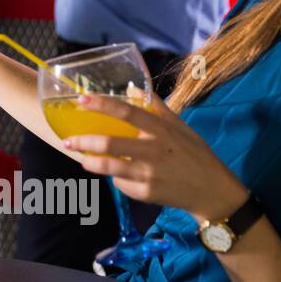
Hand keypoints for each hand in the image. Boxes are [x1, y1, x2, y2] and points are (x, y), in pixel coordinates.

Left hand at [59, 93, 249, 223]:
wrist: (212, 192)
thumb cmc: (195, 155)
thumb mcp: (181, 127)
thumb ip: (157, 108)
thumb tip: (133, 88)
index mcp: (161, 130)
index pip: (128, 113)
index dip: (103, 105)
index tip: (82, 100)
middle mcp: (153, 151)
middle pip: (110, 144)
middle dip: (83, 141)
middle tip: (68, 140)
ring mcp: (148, 174)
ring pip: (109, 167)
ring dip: (89, 162)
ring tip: (81, 158)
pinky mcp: (145, 193)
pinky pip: (121, 183)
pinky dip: (115, 177)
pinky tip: (115, 175)